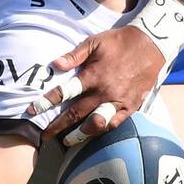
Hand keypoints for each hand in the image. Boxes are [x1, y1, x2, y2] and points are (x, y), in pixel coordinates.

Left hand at [37, 26, 163, 144]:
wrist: (151, 45)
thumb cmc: (120, 41)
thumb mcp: (95, 42)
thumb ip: (75, 55)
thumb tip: (55, 64)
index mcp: (93, 75)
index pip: (65, 92)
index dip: (46, 102)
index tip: (31, 111)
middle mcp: (104, 92)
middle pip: (76, 114)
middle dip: (58, 126)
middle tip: (44, 136)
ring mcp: (118, 101)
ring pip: (95, 124)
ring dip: (79, 135)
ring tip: (67, 141)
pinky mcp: (130, 106)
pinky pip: (114, 123)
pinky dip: (101, 130)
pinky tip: (92, 134)